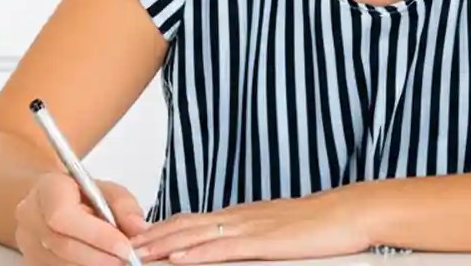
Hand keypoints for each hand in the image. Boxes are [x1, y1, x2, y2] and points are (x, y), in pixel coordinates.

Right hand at [15, 172, 149, 264]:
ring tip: (119, 262)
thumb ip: (123, 205)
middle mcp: (29, 217)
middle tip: (129, 260)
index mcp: (47, 189)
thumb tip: (138, 228)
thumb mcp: (106, 189)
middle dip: (100, 257)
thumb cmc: (80, 195)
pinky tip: (103, 263)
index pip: (63, 215)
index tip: (124, 246)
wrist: (51, 203)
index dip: (95, 234)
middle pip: (62, 245)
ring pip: (60, 264)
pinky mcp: (31, 263)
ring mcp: (26, 243)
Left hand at [129, 193, 368, 263]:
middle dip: (151, 236)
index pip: (190, 220)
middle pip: (184, 224)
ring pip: (195, 234)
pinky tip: (177, 257)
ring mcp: (248, 228)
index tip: (137, 238)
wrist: (348, 213)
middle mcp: (237, 217)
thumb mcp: (276, 230)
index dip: (161, 229)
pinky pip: (222, 247)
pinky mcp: (262, 241)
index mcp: (239, 216)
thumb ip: (250, 238)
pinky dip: (195, 252)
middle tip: (122, 245)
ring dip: (162, 244)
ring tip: (136, 253)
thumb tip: (231, 248)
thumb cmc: (319, 224)